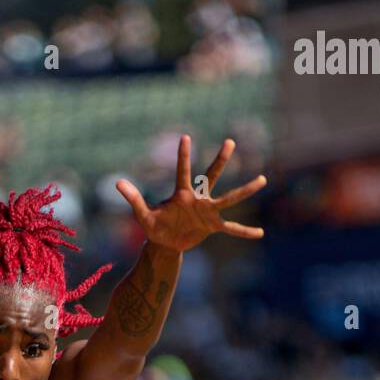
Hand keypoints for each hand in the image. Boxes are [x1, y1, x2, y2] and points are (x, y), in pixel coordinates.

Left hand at [116, 136, 265, 251]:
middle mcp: (198, 199)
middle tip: (229, 141)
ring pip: (230, 198)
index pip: (182, 171)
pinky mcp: (213, 226)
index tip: (185, 136)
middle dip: (220, 160)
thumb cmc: (155, 227)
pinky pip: (232, 229)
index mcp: (181, 194)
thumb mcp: (143, 216)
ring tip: (262, 179)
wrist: (165, 243)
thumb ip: (134, 199)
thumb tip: (117, 182)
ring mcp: (208, 212)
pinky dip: (245, 232)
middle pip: (211, 176)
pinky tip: (260, 233)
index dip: (183, 155)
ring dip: (246, 190)